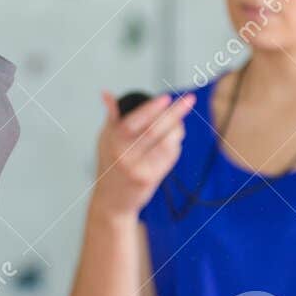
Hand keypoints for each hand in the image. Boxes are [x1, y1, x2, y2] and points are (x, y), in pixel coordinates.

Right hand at [89, 90, 194, 217]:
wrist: (111, 201)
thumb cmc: (110, 165)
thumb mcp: (105, 139)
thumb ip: (111, 117)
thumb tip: (106, 94)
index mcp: (112, 141)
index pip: (133, 121)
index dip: (151, 109)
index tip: (167, 98)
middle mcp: (123, 155)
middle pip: (153, 130)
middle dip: (174, 113)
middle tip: (190, 99)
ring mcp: (137, 168)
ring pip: (166, 143)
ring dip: (177, 129)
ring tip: (179, 123)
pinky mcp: (149, 179)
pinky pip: (169, 157)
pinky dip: (175, 145)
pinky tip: (174, 141)